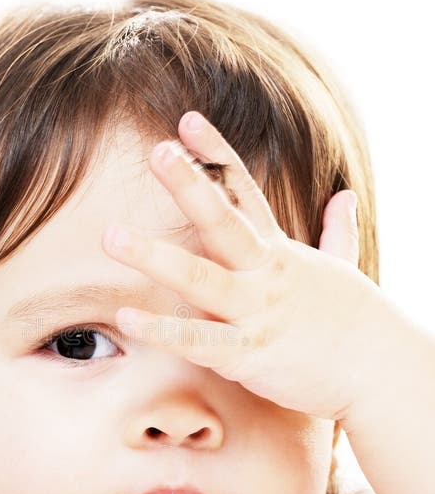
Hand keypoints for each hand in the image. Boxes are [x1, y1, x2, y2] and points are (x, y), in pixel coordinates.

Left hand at [101, 110, 380, 421]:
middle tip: (155, 152)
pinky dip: (163, 330)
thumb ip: (338, 231)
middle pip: (222, 221)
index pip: (244, 192)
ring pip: (201, 279)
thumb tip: (345, 195)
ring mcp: (257, 313)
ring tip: (111, 236)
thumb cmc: (358, 324)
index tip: (186, 120)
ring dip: (155, 257)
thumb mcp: (345, 268)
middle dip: (189, 185)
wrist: (383, 373)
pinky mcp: (250, 355)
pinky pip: (199, 341)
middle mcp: (265, 274)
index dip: (215, 154)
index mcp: (279, 251)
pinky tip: (126, 316)